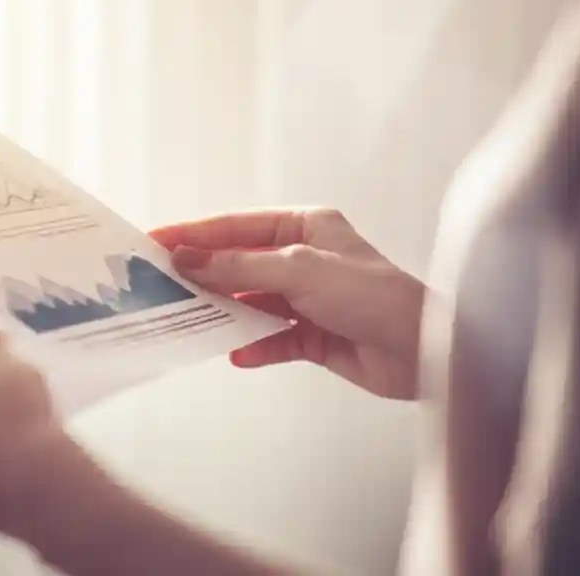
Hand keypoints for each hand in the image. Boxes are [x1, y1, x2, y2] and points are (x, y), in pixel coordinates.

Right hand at [151, 208, 425, 398]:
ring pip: (253, 302)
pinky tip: (236, 353)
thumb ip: (239, 267)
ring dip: (226, 311)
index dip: (194, 233)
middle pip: (240, 263)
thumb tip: (187, 259)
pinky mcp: (316, 336)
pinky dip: (254, 345)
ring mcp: (309, 298)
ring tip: (189, 319)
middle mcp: (305, 258)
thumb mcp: (298, 271)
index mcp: (306, 226)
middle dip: (204, 275)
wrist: (426, 350)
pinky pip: (273, 338)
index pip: (237, 226)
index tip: (154, 241)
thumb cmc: (372, 295)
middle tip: (160, 284)